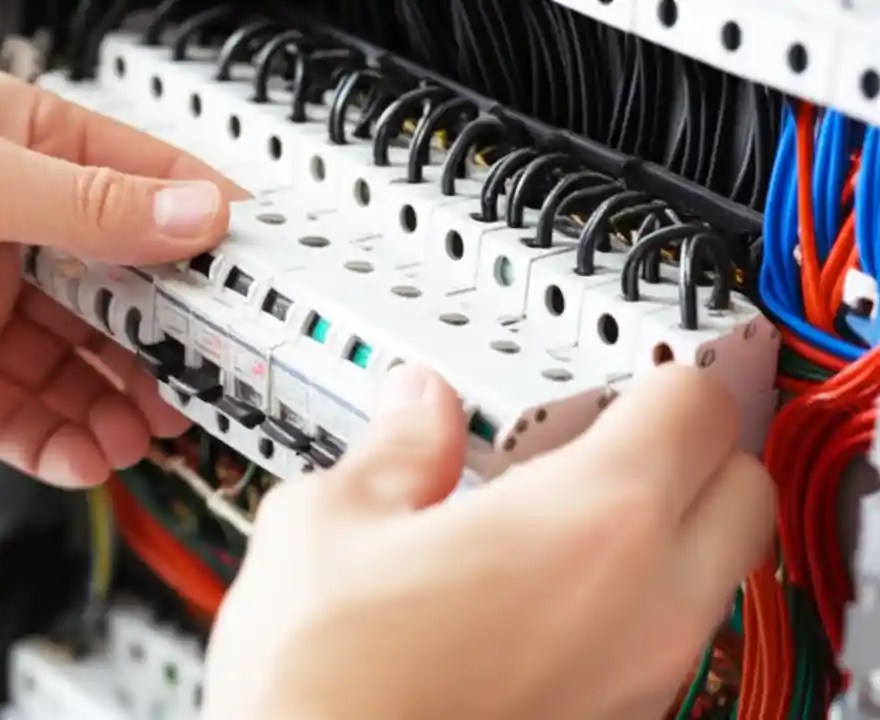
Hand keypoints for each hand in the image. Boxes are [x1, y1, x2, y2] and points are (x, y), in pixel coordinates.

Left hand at [0, 63, 244, 485]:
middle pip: (115, 292)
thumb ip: (90, 207)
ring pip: (72, 363)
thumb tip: (191, 216)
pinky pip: (16, 415)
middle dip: (165, 338)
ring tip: (152, 427)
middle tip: (209, 375)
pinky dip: (57, 439)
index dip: (197, 232)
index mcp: (20, 151)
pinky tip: (88, 453)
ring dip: (116, 399)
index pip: (138, 191)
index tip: (250, 275)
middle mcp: (4, 230)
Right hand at [203, 364, 773, 719]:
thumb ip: (396, 447)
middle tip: (612, 430)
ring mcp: (638, 680)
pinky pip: (661, 639)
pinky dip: (626, 599)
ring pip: (712, 573)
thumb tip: (416, 408)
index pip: (694, 404)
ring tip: (555, 513)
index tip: (623, 367)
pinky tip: (529, 593)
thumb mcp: (330, 521)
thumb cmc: (324, 682)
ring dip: (662, 527)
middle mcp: (644, 607)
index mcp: (589, 525)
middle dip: (691, 446)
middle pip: (741, 488)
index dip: (660, 368)